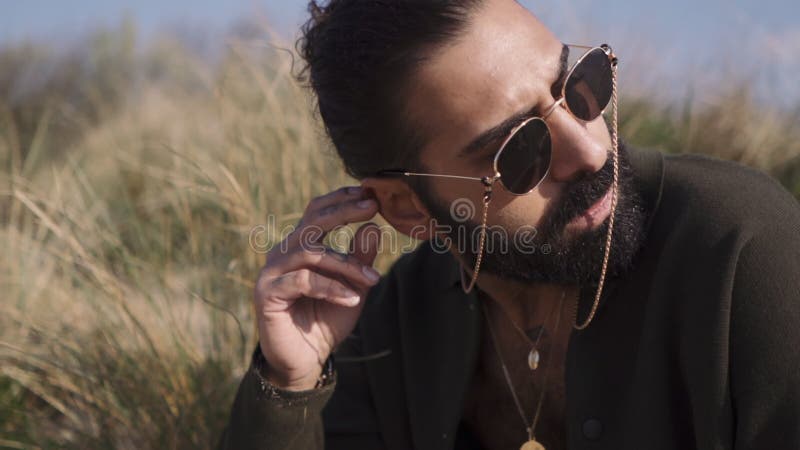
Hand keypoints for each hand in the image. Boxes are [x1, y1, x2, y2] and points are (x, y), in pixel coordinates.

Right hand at [254, 186, 380, 390]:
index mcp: (300, 246)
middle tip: (371, 207)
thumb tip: (373, 227)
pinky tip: (352, 298)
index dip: (340, 199)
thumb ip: (360, 259)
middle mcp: (283, 253)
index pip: (316, 212)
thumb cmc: (326, 320)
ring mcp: (272, 272)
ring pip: (311, 253)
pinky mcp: (267, 293)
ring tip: (373, 279)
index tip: (369, 194)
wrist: (305, 360)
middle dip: (343, 213)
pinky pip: (304, 281)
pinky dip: (332, 287)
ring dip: (346, 263)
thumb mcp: (352, 288)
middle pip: (312, 223)